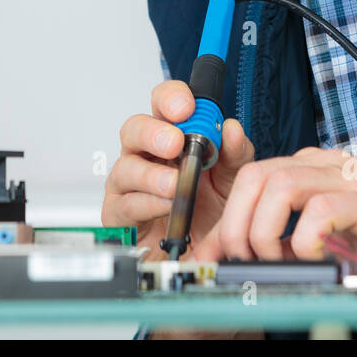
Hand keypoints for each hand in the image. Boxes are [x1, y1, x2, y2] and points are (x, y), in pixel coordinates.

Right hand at [102, 79, 253, 259]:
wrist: (204, 257)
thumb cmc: (211, 214)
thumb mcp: (233, 180)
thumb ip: (235, 154)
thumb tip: (231, 129)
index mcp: (173, 137)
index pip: (164, 104)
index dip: (171, 98)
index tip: (186, 106)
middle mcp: (148, 155)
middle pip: (135, 128)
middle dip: (154, 132)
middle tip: (174, 143)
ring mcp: (131, 183)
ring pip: (126, 166)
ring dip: (152, 175)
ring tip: (175, 185)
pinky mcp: (121, 213)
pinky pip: (125, 204)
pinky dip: (147, 203)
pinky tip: (166, 205)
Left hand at [194, 147, 356, 269]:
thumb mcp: (324, 239)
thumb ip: (285, 241)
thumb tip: (239, 258)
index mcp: (311, 169)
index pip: (250, 177)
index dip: (227, 216)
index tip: (217, 253)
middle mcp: (326, 165)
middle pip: (256, 175)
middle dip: (237, 222)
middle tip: (242, 259)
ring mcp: (349, 178)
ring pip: (279, 185)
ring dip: (264, 230)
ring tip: (274, 260)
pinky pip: (319, 209)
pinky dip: (304, 239)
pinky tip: (313, 257)